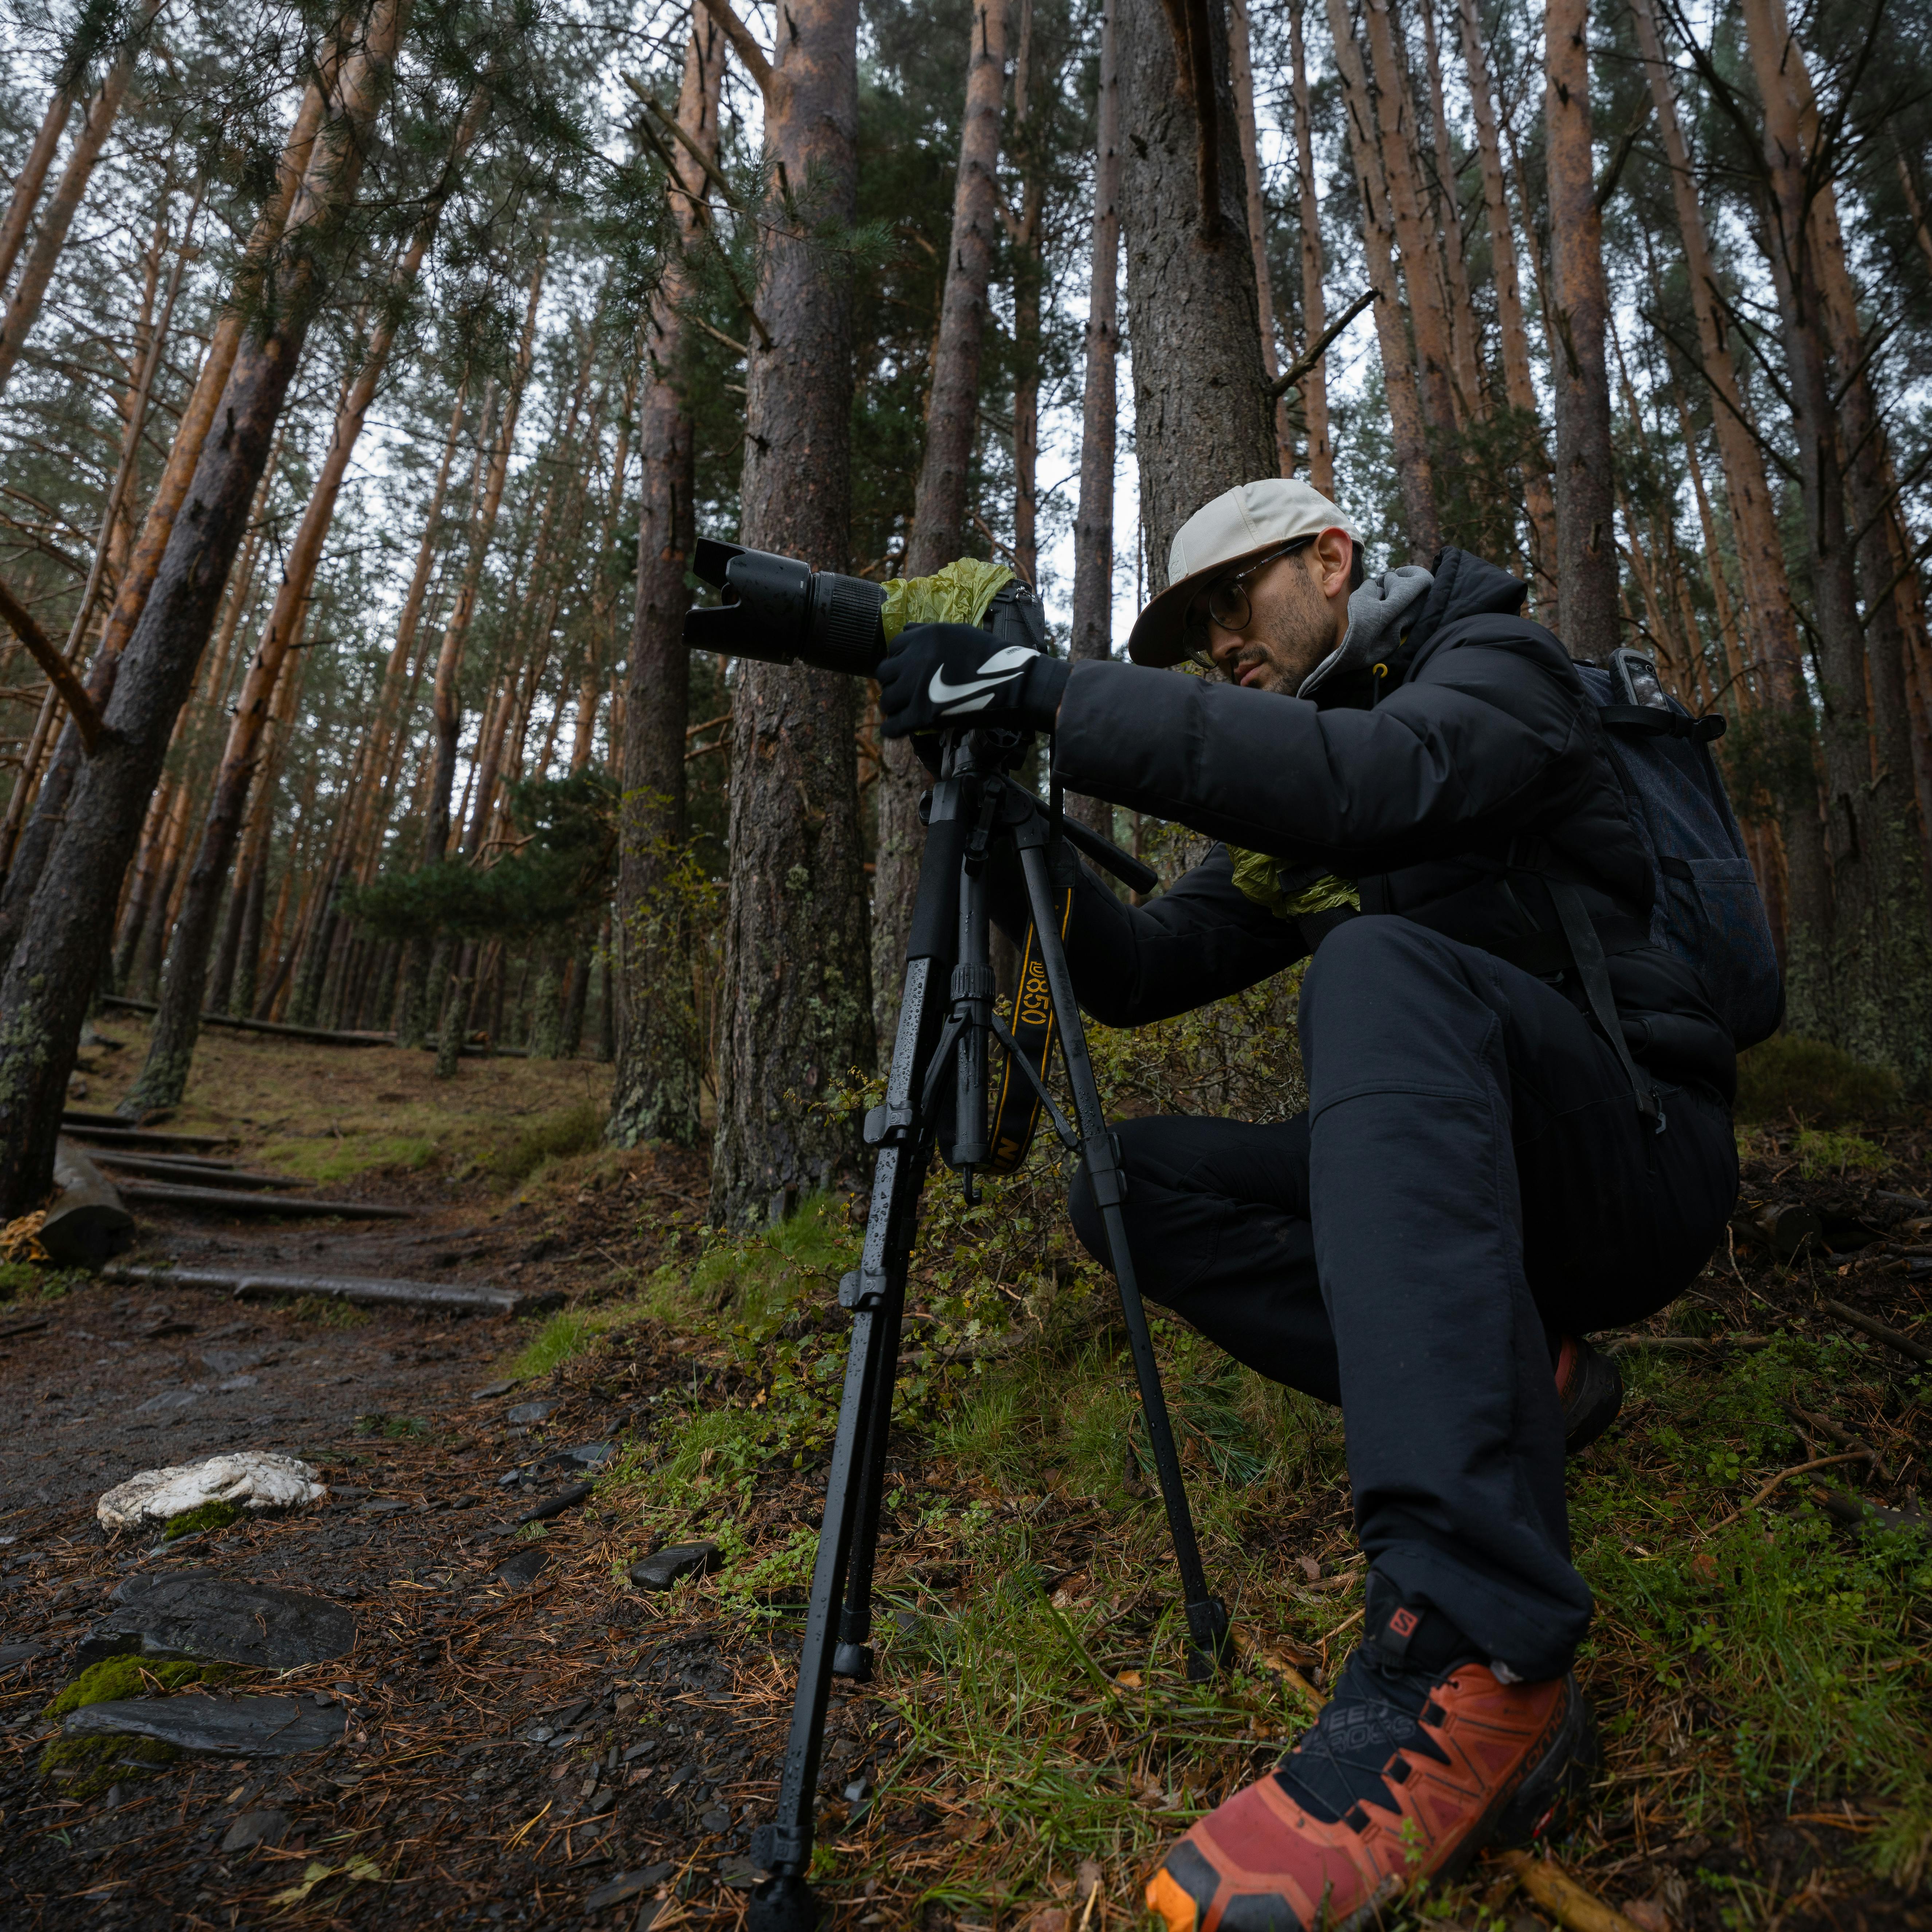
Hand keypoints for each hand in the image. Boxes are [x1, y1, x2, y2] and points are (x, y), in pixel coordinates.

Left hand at [876, 622, 1068, 737]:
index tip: (907, 671)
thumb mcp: (958, 633)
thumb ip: (928, 633)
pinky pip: (892, 726)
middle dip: (892, 682)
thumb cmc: (991, 657)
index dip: (899, 661)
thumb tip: (905, 631)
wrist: (1014, 683)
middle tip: (905, 691)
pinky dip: (894, 729)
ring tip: (905, 710)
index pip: (893, 649)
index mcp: (923, 638)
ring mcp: (917, 688)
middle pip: (884, 674)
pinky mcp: (923, 715)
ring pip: (886, 700)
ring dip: (894, 706)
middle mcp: (915, 660)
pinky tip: (901, 728)